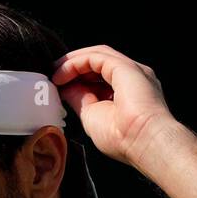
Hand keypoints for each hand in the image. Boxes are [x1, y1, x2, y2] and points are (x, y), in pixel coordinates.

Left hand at [51, 45, 177, 168]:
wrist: (144, 142)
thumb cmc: (123, 139)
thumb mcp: (92, 116)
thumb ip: (80, 99)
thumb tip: (66, 88)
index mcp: (128, 92)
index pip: (100, 76)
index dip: (77, 78)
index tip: (58, 86)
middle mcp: (132, 78)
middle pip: (98, 62)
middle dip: (74, 67)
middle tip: (52, 75)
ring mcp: (131, 70)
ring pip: (97, 56)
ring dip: (72, 62)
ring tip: (55, 73)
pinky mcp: (125, 67)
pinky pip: (96, 57)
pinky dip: (76, 63)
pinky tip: (62, 73)